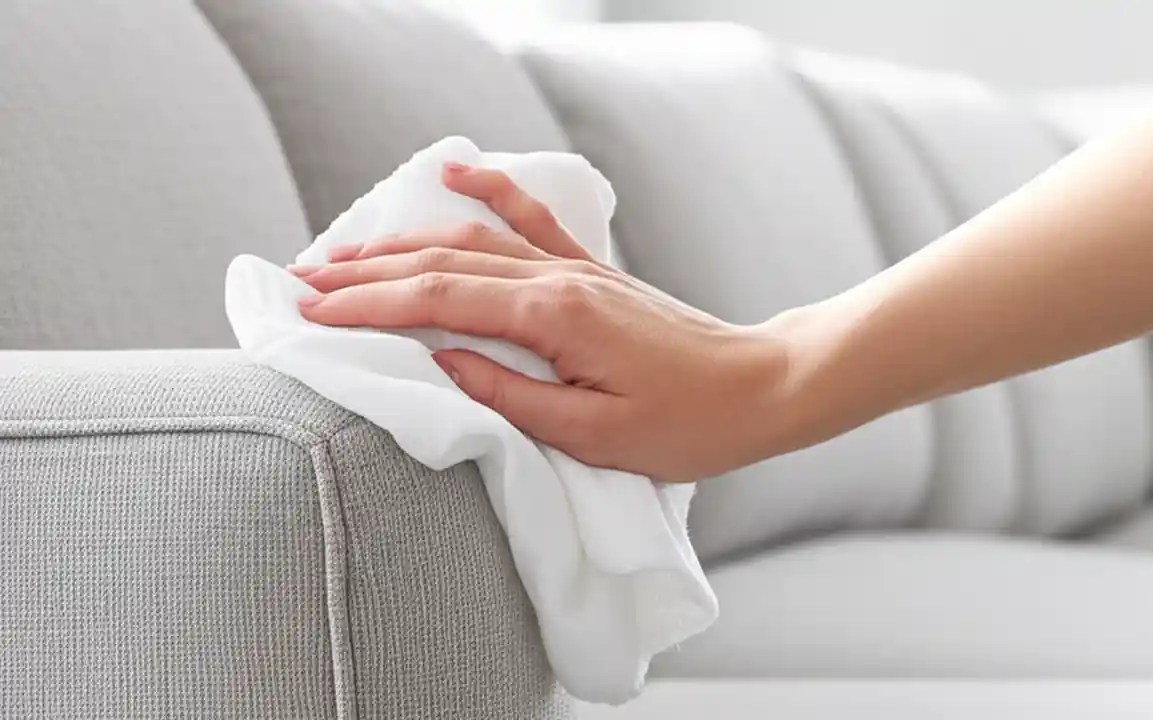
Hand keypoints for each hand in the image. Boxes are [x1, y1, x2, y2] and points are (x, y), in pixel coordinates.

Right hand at [292, 163, 791, 481]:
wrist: (759, 386)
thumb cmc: (685, 424)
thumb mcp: (594, 434)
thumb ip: (512, 396)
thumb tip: (444, 362)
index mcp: (553, 317)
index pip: (437, 301)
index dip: (367, 305)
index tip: (309, 311)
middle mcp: (558, 277)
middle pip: (440, 263)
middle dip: (363, 273)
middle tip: (299, 283)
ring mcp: (575, 267)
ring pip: (471, 238)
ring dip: (402, 243)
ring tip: (341, 252)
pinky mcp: (590, 270)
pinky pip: (531, 219)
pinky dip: (489, 191)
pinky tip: (455, 173)